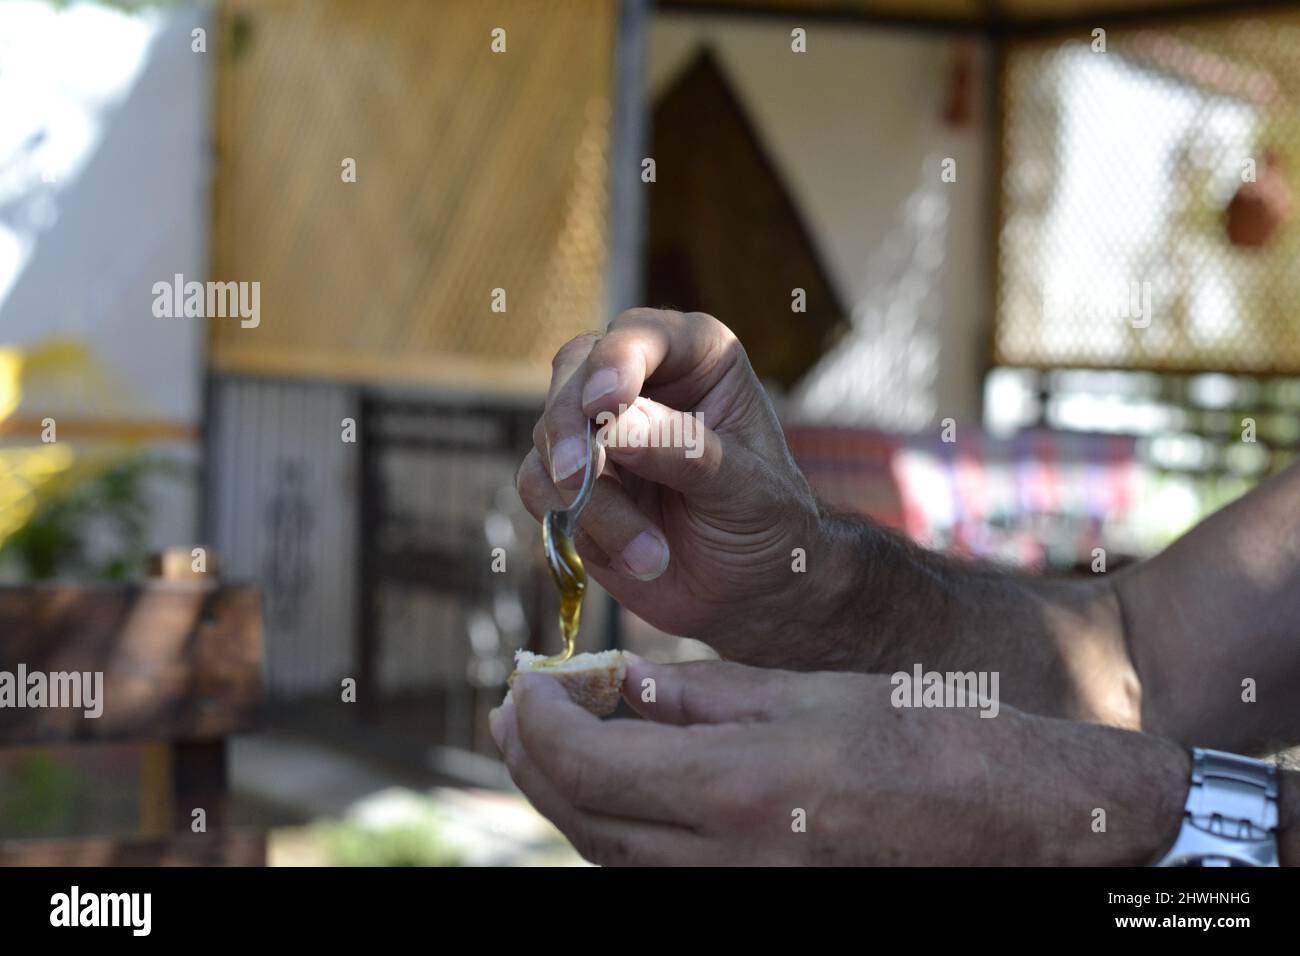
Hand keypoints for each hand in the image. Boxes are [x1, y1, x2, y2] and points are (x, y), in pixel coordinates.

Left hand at [490, 657, 1190, 865]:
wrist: (1016, 820)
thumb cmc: (924, 736)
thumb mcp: (803, 691)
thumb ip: (697, 696)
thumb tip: (617, 686)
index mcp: (739, 789)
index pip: (589, 764)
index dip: (539, 722)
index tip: (526, 682)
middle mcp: (728, 861)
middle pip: (584, 820)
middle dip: (535, 761)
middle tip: (518, 708)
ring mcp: (743, 897)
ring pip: (613, 856)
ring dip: (568, 795)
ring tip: (553, 736)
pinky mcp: (760, 905)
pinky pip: (658, 875)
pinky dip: (618, 828)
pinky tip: (620, 781)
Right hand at [517, 309, 839, 667]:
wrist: (749, 590)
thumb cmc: (765, 522)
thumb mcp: (746, 487)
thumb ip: (686, 451)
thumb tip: (616, 427)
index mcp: (695, 357)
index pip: (639, 334)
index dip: (615, 362)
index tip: (605, 407)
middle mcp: (640, 380)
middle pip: (573, 370)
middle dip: (570, 427)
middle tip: (576, 476)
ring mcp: (599, 430)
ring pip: (551, 438)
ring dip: (591, 502)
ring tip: (650, 554)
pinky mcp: (571, 481)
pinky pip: (538, 487)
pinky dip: (576, 527)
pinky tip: (630, 557)